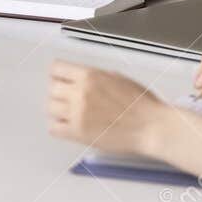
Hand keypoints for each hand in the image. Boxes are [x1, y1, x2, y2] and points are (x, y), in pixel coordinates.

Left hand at [47, 61, 163, 154]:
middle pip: (51, 88)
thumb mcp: (118, 78)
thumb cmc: (141, 104)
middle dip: (59, 93)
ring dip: (58, 110)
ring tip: (70, 113)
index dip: (59, 74)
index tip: (61, 79)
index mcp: (89, 76)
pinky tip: (69, 126)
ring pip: (50, 108)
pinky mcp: (79, 133)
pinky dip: (59, 127)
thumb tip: (81, 77)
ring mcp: (78, 113)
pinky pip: (54, 128)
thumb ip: (95, 76)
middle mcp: (80, 93)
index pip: (56, 68)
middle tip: (68, 99)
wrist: (152, 127)